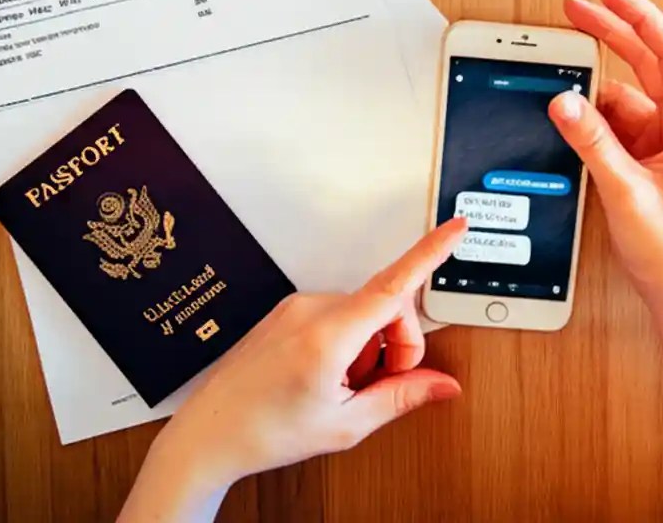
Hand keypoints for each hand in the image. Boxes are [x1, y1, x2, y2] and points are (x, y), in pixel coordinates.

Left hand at [120, 219, 467, 519]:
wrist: (207, 434)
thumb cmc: (262, 430)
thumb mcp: (345, 425)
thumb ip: (401, 398)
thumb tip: (442, 385)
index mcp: (328, 336)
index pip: (394, 285)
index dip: (431, 253)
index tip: (455, 228)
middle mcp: (311, 310)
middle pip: (387, 308)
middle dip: (397, 347)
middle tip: (377, 387)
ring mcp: (297, 307)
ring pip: (365, 314)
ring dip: (369, 349)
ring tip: (343, 387)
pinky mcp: (289, 311)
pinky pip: (339, 316)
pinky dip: (348, 344)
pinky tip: (328, 376)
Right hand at [550, 0, 662, 315]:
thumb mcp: (626, 191)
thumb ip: (593, 142)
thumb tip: (565, 101)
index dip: (637, 16)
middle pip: (647, 62)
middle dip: (610, 33)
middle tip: (573, 8)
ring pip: (628, 94)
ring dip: (595, 90)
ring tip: (560, 91)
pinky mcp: (653, 154)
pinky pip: (620, 122)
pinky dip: (595, 119)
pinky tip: (573, 124)